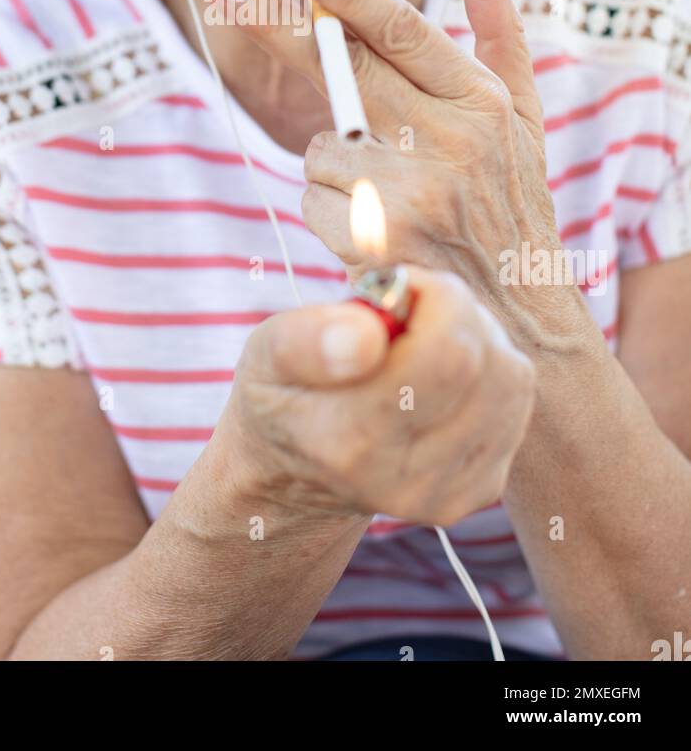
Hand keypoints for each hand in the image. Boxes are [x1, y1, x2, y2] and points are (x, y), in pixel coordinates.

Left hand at [205, 0, 592, 355]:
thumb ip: (501, 34)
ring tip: (386, 194)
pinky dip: (329, 209)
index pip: (405, 30)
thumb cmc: (510, 202)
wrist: (516, 315)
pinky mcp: (375, 241)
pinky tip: (370, 231)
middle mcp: (450, 140)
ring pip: (321, 143)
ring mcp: (411, 192)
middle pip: (341, 67)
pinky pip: (313, 197)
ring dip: (334, 161)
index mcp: (480, 101)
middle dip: (276, 23)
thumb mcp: (523, 117)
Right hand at [220, 264, 534, 525]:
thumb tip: (368, 333)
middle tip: (409, 308)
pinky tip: (445, 371)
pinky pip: (516, 400)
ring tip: (425, 338)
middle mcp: (406, 481)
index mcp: (350, 442)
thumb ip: (307, 339)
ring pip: (510, 377)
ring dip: (477, 337)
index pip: (446, 356)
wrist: (300, 473)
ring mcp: (450, 493)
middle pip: (486, 364)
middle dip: (455, 311)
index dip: (435, 298)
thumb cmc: (285, 391)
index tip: (397, 289)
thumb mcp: (266, 353)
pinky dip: (490, 368)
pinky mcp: (482, 490)